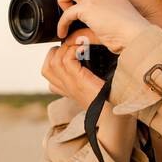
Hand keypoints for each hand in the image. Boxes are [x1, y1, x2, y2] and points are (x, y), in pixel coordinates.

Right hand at [40, 32, 137, 161]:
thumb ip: (89, 76)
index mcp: (68, 90)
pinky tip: (85, 49)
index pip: (49, 74)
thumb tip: (90, 59)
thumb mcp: (95, 87)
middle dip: (58, 52)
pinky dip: (75, 50)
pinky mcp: (78, 81)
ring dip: (67, 48)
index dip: (55, 59)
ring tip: (80, 45)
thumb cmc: (110, 101)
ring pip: (54, 60)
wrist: (114, 116)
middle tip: (75, 47)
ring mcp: (70, 84)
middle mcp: (66, 88)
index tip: (71, 52)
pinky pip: (67, 59)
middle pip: (47, 67)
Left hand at [46, 0, 151, 53]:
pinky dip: (61, 23)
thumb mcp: (106, 22)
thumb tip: (70, 36)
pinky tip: (62, 32)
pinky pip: (66, 12)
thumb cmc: (126, 32)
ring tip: (65, 15)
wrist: (136, 36)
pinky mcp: (89, 7)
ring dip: (62, 0)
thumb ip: (86, 26)